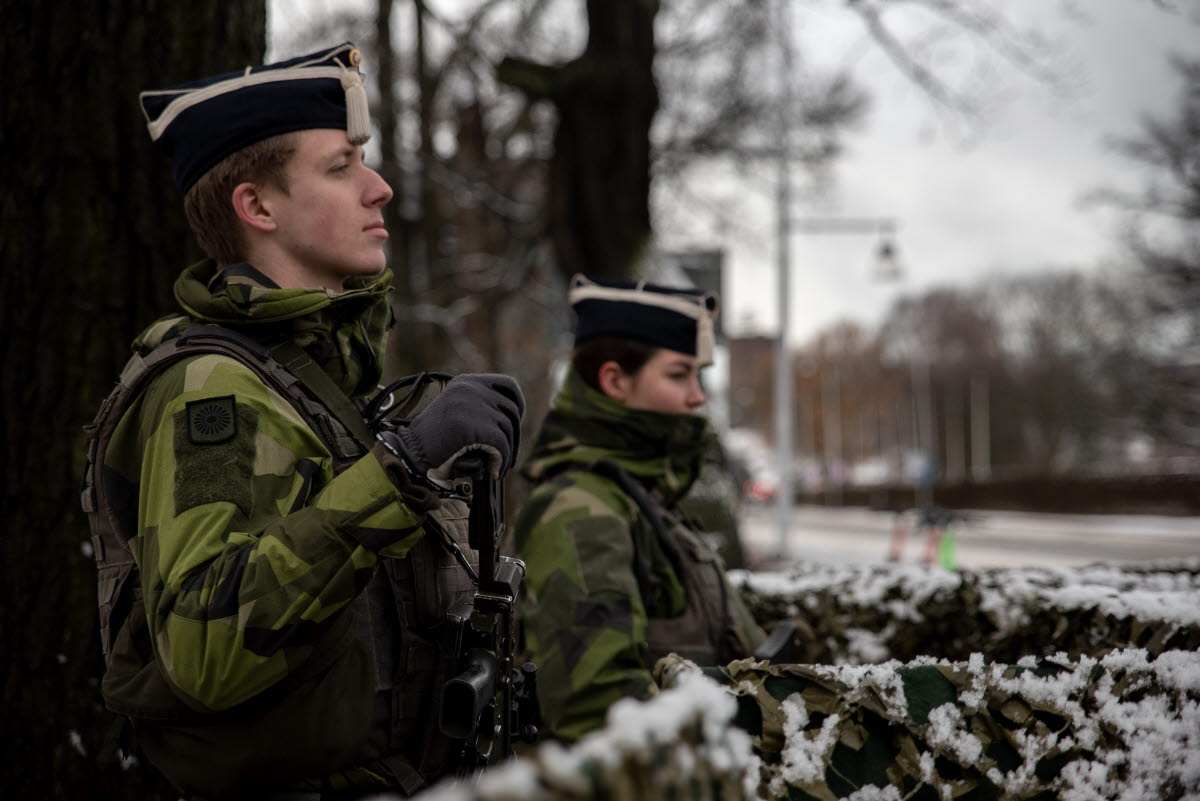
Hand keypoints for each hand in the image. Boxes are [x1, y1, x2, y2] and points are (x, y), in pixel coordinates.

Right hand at [382, 374, 523, 482]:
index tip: (515, 424)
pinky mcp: (473, 427)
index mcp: (466, 382)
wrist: (408, 455)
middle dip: (513, 436)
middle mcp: (470, 389)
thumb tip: (516, 416)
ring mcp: (472, 406)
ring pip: (508, 429)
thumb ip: (480, 407)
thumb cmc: (433, 441)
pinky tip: (493, 470)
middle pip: (512, 411)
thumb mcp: (456, 411)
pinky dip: (501, 461)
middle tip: (507, 455)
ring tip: (495, 465)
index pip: (508, 385)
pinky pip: (501, 445)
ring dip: (507, 452)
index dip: (518, 405)